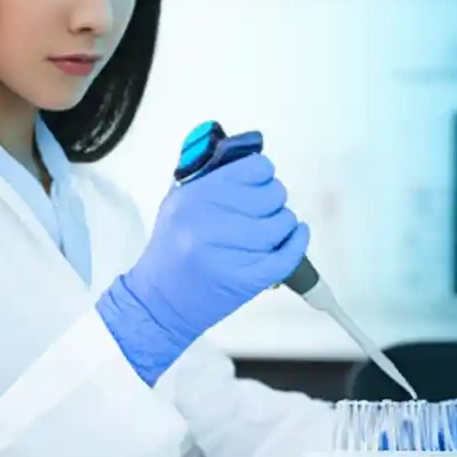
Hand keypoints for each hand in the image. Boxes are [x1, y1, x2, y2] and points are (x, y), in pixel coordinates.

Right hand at [96, 154, 308, 383]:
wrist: (159, 303)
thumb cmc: (170, 251)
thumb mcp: (176, 203)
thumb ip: (208, 175)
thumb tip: (248, 153)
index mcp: (194, 197)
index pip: (254, 168)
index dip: (262, 173)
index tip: (259, 180)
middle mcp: (209, 223)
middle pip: (272, 194)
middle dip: (272, 199)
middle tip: (262, 209)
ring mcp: (230, 253)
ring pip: (283, 222)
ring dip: (282, 223)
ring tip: (268, 230)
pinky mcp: (247, 280)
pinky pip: (289, 254)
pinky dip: (297, 242)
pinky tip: (294, 236)